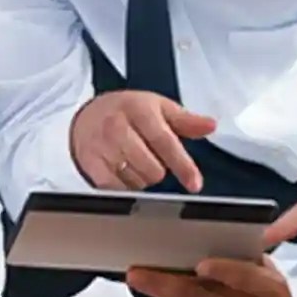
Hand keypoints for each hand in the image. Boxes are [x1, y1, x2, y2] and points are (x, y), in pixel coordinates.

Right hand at [70, 90, 216, 190]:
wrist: (86, 115)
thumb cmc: (126, 111)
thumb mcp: (158, 107)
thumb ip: (186, 120)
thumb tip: (210, 125)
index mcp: (139, 109)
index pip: (165, 142)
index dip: (182, 165)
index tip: (194, 183)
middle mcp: (117, 127)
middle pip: (153, 168)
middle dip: (159, 168)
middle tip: (151, 154)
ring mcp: (102, 147)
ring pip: (138, 182)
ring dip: (143, 177)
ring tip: (134, 159)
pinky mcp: (91, 165)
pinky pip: (119, 189)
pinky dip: (126, 185)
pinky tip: (123, 169)